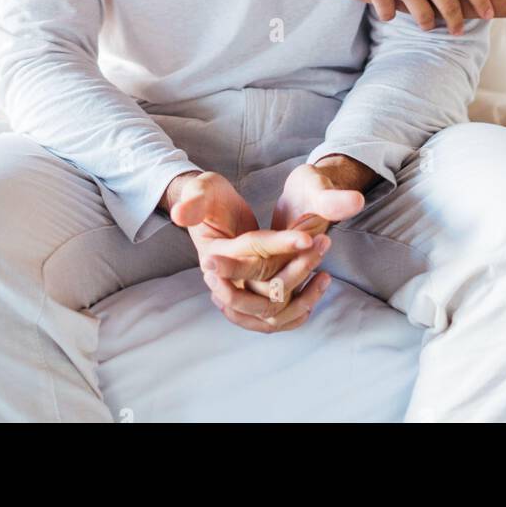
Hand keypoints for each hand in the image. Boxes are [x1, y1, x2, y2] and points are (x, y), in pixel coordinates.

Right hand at [164, 170, 328, 332]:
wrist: (208, 212)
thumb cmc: (207, 195)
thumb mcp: (201, 190)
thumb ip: (194, 200)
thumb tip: (179, 215)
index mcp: (215, 254)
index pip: (252, 252)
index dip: (280, 245)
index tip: (307, 237)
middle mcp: (225, 280)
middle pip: (266, 287)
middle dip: (299, 267)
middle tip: (324, 241)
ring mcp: (240, 289)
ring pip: (274, 308)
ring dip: (303, 294)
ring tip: (326, 272)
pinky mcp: (252, 293)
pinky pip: (276, 317)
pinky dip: (297, 309)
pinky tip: (318, 287)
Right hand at [321, 0, 494, 32]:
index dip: (481, 0)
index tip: (489, 13)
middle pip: (449, 6)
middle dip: (456, 23)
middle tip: (457, 31)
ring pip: (423, 17)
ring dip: (426, 24)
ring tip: (426, 25)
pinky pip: (391, 15)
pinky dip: (390, 15)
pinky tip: (387, 11)